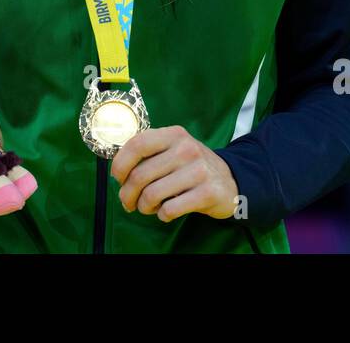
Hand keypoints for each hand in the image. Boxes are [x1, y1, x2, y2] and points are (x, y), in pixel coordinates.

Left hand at [110, 126, 239, 222]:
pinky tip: (165, 212)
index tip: (118, 178)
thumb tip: (118, 169)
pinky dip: (162, 215)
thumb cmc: (192, 165)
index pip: (137, 144)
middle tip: (128, 202)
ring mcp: (198, 171)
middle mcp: (186, 149)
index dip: (120, 164)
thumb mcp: (174, 148)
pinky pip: (170, 209)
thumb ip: (149, 151)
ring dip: (143, 206)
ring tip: (148, 207)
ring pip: (152, 195)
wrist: (230, 180)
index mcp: (174, 134)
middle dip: (127, 194)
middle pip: (140, 175)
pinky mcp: (207, 193)